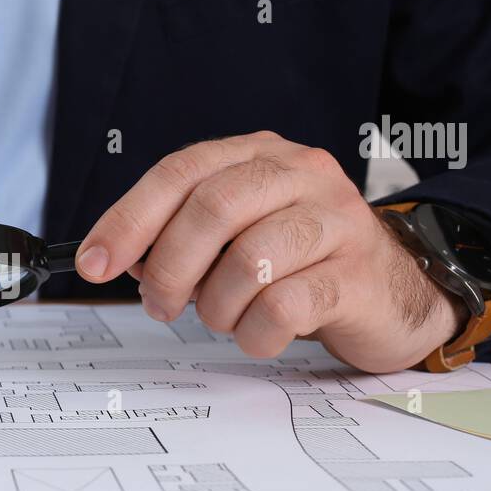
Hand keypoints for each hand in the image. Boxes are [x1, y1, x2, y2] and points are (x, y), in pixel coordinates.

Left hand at [74, 131, 463, 372]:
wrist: (398, 290)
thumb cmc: (301, 262)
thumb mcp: (237, 234)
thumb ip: (181, 236)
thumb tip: (121, 257)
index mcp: (259, 155)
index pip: (180, 172)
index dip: (127, 220)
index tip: (92, 263)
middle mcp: (301, 174)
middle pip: (213, 209)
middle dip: (171, 267)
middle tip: (160, 306)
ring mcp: (336, 221)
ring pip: (249, 260)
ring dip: (217, 306)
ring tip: (225, 317)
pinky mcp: (357, 275)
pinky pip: (284, 307)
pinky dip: (255, 334)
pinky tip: (260, 335)